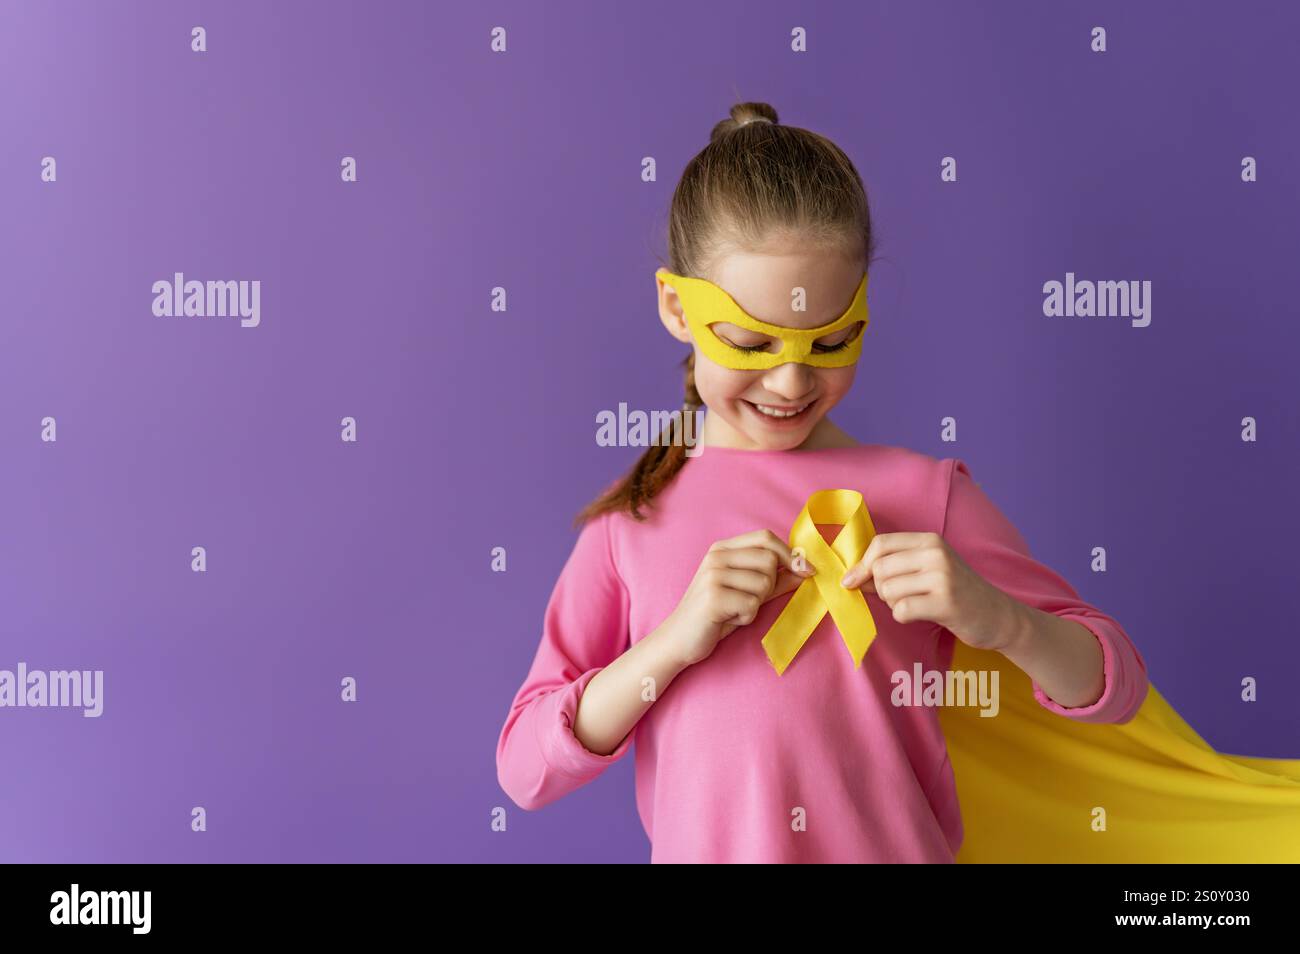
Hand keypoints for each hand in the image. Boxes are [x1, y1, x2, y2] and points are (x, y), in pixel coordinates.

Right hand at [664, 530, 816, 667]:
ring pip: (764, 583)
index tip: (807, 571)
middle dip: (769, 585)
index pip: (766, 537)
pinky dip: (746, 617)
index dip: (790, 553)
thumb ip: (775, 580)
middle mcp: (716, 556)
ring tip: (734, 610)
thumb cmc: (715, 615)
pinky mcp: (712, 597)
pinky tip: (728, 619)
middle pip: (769, 560)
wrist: (678, 639)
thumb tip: (806, 570)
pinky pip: (752, 605)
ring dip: (756, 604)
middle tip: (748, 600)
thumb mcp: (747, 592)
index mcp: (722, 548)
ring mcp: (712, 575)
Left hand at [839, 531, 1016, 651]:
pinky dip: (903, 617)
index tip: (855, 581)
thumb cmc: (956, 592)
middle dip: (880, 589)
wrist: (999, 616)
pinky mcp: (945, 603)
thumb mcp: (927, 570)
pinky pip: (901, 610)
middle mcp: (936, 553)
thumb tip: (849, 578)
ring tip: (915, 605)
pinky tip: (921, 615)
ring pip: (887, 590)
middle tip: (901, 597)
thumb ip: (891, 569)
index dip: (862, 564)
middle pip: (879, 568)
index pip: (879, 544)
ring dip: (893, 604)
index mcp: (929, 540)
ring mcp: (942, 577)